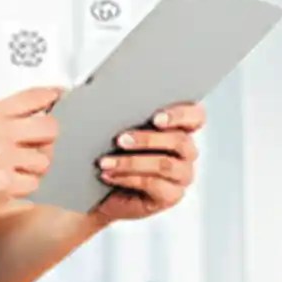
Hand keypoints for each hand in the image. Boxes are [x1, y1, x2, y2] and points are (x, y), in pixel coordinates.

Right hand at [0, 87, 63, 235]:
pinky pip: (33, 185)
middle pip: (50, 128)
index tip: (59, 96)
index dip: (51, 96)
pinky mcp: (5, 184)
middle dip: (48, 140)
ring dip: (33, 170)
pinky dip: (22, 189)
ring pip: (44, 161)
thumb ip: (1, 123)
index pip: (33, 97)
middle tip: (36, 147)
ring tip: (11, 173)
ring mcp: (3, 158)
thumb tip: (34, 119)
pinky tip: (4, 187)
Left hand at [92, 102, 205, 222]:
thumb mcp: (108, 124)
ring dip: (132, 161)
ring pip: (165, 164)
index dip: (181, 115)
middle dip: (147, 139)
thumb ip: (111, 105)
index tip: (156, 118)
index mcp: (178, 127)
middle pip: (180, 141)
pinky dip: (128, 178)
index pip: (196, 116)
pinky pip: (154, 185)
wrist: (93, 187)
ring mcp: (181, 175)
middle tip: (119, 139)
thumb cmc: (105, 148)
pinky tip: (108, 175)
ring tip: (105, 161)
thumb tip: (85, 86)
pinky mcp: (171, 195)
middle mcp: (186, 150)